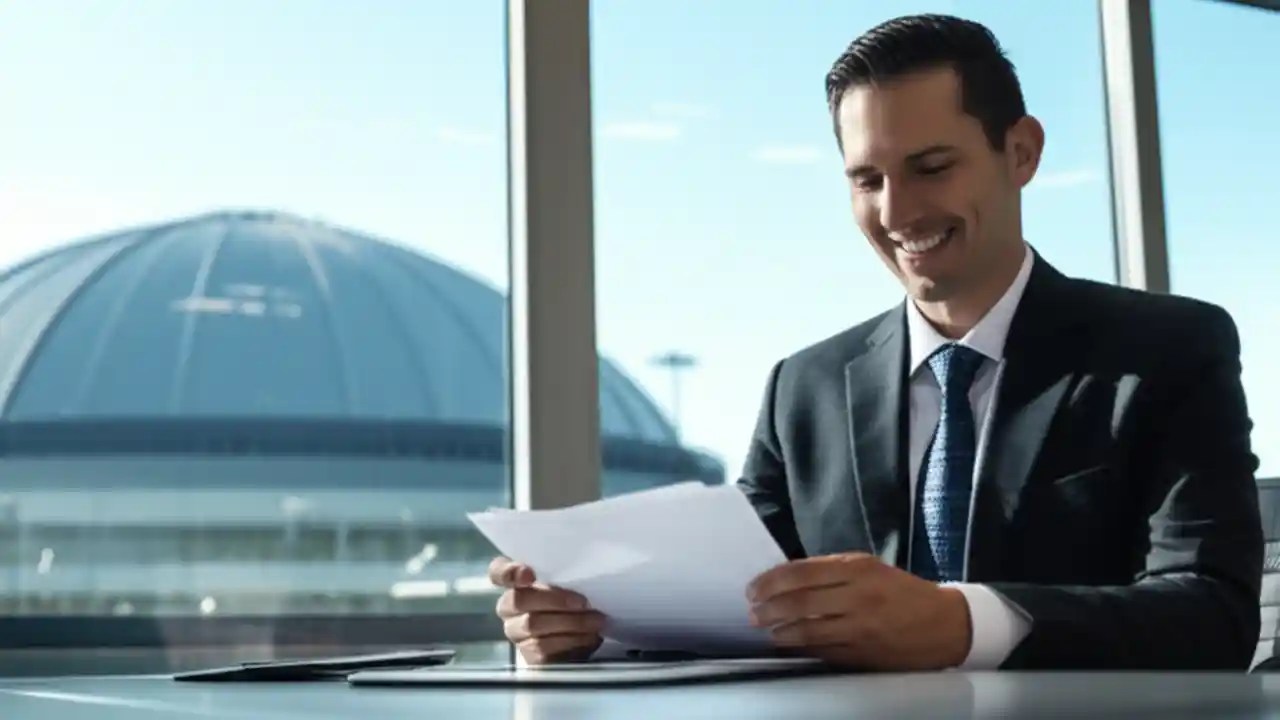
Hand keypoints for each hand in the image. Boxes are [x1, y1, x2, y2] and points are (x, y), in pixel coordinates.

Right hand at [489, 556, 605, 663]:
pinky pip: (544, 649)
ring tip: (595, 620)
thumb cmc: (570, 598)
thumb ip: (564, 573)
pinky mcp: (528, 656)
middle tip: (582, 602)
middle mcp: (508, 607)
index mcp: (513, 581)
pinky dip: (571, 641)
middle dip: (554, 600)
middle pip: (519, 600)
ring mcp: (516, 632)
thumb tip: (585, 570)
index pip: (498, 572)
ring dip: (570, 622)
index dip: (508, 572)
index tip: (528, 574)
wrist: (576, 635)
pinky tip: (589, 637)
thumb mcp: (568, 581)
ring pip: (533, 625)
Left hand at [746, 552, 970, 670]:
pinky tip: (788, 645)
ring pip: (807, 630)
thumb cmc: (901, 591)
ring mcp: (860, 628)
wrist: (943, 625)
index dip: (770, 581)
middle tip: (752, 612)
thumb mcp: (870, 568)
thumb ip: (832, 572)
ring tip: (766, 629)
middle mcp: (858, 596)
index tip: (753, 588)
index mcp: (858, 568)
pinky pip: (822, 651)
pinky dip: (800, 648)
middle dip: (768, 608)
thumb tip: (785, 580)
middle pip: (799, 602)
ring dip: (779, 631)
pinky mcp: (863, 654)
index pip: (801, 572)